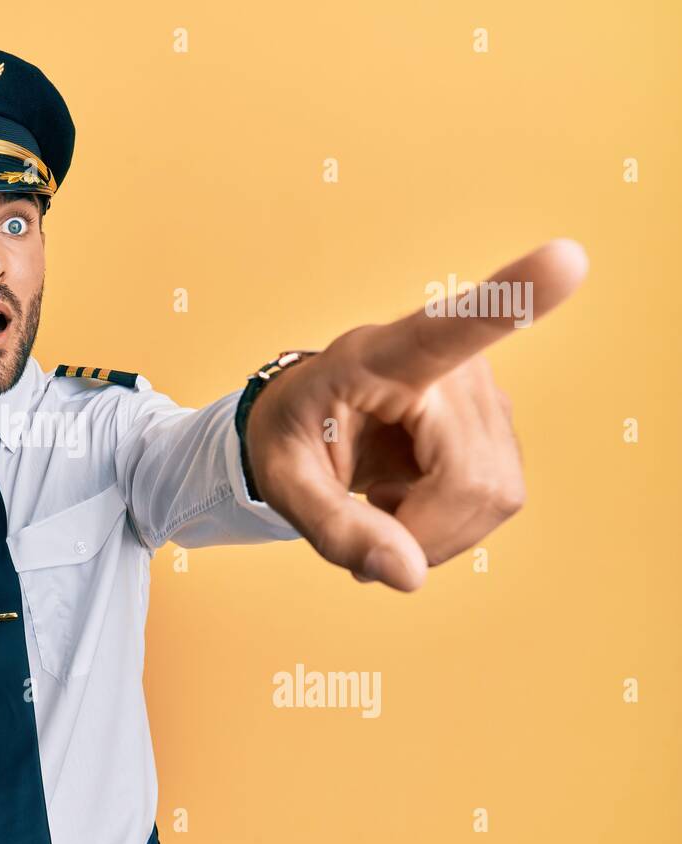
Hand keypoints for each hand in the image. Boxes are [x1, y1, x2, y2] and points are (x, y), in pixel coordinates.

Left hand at [244, 239, 588, 590]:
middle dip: (422, 532)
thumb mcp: (283, 482)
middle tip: (363, 543)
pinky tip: (408, 505)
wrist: (302, 424)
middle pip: (471, 479)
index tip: (566, 261)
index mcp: (378, 356)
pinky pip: (497, 499)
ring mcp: (480, 393)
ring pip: (494, 495)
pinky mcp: (497, 424)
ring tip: (380, 514)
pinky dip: (449, 526)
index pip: (449, 328)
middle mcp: (447, 365)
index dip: (511, 299)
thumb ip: (334, 529)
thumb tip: (408, 575)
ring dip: (435, 533)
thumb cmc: (289, 436)